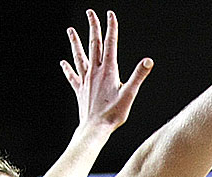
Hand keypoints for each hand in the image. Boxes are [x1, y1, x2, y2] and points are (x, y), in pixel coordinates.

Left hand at [63, 9, 152, 132]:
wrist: (95, 128)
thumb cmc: (113, 114)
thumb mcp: (129, 94)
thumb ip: (138, 76)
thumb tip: (148, 61)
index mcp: (108, 70)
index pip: (110, 43)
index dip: (111, 27)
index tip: (110, 14)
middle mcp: (95, 72)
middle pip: (93, 44)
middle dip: (92, 27)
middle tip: (90, 13)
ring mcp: (85, 80)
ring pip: (79, 56)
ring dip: (75, 42)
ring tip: (70, 30)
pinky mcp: (80, 90)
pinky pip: (72, 76)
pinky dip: (67, 68)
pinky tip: (63, 62)